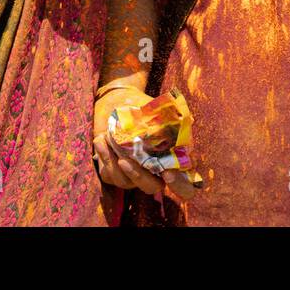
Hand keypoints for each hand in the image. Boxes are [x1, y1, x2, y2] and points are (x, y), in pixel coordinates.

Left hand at [92, 85, 197, 201]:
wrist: (116, 101)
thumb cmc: (140, 106)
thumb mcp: (154, 108)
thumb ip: (169, 117)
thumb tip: (190, 121)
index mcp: (170, 160)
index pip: (184, 187)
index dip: (179, 185)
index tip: (168, 174)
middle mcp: (152, 172)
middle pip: (151, 187)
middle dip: (138, 176)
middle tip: (125, 161)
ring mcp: (133, 175)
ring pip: (126, 182)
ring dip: (113, 162)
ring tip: (106, 138)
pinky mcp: (114, 173)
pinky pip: (109, 175)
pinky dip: (103, 157)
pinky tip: (100, 140)